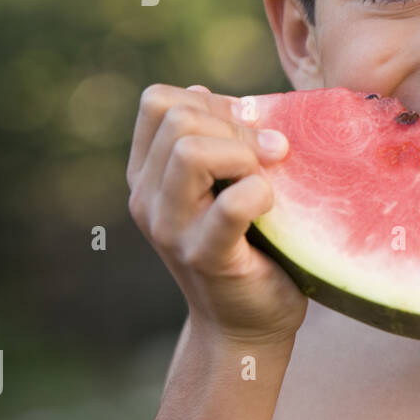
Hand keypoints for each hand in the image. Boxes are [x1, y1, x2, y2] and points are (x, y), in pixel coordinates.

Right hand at [127, 84, 308, 345]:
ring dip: (243, 154)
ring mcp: (170, 228)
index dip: (211, 103)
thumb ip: (216, 141)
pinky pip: (231, 203)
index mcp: (149, 174)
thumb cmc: (250, 245)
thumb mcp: (225, 184)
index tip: (247, 131)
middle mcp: (146, 197)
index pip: (158, 101)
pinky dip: (261, 192)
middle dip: (235, 126)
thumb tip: (212, 94)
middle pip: (177, 118)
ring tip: (268, 178)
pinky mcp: (205, 256)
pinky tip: (273, 206)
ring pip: (189, 150)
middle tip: (271, 156)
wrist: (248, 325)